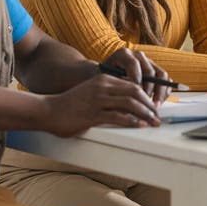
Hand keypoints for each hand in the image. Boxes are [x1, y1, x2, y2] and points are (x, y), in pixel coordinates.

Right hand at [44, 71, 159, 136]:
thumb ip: (107, 96)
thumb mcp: (91, 93)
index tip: (153, 106)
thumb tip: (126, 106)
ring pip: (129, 104)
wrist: (48, 110)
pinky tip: (139, 126)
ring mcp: (98, 100)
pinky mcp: (93, 114)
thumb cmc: (70, 104)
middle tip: (157, 116)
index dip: (146, 96)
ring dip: (145, 114)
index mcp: (103, 79)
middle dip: (149, 105)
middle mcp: (103, 87)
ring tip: (153, 122)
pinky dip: (132, 121)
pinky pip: (118, 116)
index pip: (132, 84)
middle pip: (135, 92)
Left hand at [100, 48, 170, 104]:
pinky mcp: (156, 71)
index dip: (136, 81)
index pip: (134, 65)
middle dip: (149, 90)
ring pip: (161, 75)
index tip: (133, 97)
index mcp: (123, 54)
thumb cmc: (103, 82)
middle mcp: (138, 55)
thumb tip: (130, 97)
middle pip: (150, 71)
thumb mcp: (106, 82)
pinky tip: (157, 103)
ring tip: (154, 106)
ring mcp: (149, 62)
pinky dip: (164, 92)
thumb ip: (118, 86)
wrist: (105, 80)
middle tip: (145, 104)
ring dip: (160, 92)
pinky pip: (166, 80)